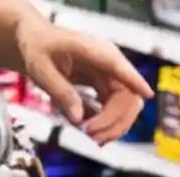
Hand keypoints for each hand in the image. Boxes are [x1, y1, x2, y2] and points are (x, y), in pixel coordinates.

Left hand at [15, 18, 152, 144]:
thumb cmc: (36, 47)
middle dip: (115, 119)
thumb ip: (59, 90)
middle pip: (127, 94)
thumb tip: (79, 119)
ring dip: (113, 125)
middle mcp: (108, 62)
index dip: (134, 79)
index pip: (118, 65)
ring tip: (92, 137)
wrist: (33, 41)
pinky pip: (114, 108)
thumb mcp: (39, 68)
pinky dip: (107, 122)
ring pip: (125, 105)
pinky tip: (93, 132)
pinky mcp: (105, 86)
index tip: (146, 94)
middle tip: (92, 135)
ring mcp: (109, 75)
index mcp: (93, 49)